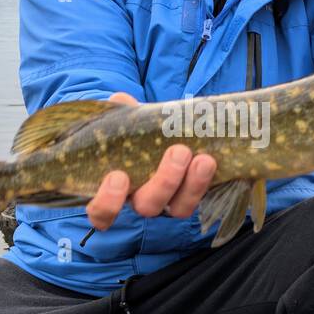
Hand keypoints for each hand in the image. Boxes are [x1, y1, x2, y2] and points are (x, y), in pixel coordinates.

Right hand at [84, 92, 218, 230]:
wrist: (165, 132)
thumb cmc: (134, 132)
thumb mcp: (126, 121)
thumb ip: (121, 113)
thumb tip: (121, 101)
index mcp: (115, 188)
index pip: (101, 212)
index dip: (107, 202)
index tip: (118, 177)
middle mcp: (140, 200)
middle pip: (148, 206)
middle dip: (165, 181)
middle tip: (179, 151)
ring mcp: (169, 202)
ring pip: (179, 208)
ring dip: (193, 184)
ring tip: (204, 158)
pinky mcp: (192, 197)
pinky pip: (199, 200)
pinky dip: (206, 183)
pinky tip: (213, 161)